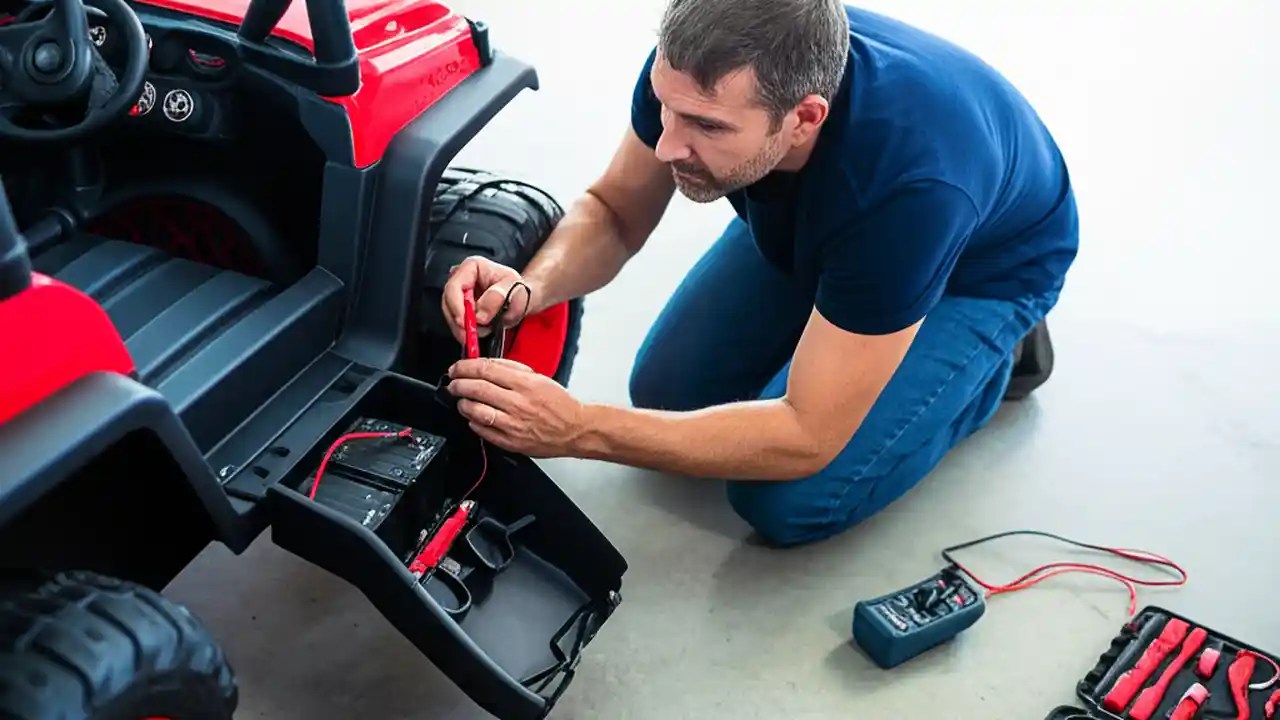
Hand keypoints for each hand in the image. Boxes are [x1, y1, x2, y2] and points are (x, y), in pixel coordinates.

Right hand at [441, 256, 533, 343]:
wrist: (521, 299)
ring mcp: (459, 294)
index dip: (456, 306)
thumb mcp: (514, 289)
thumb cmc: (518, 290)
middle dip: (459, 320)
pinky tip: (480, 331)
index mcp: (472, 266)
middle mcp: (461, 278)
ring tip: (484, 330)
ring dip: (464, 328)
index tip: (465, 322)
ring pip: (450, 314)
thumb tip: (479, 314)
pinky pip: (455, 322)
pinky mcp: (460, 308)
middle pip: (448, 302)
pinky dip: (466, 331)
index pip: (454, 286)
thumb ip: (497, 297)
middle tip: (472, 333)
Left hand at [446, 358, 585, 457]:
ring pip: (476, 411)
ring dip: (463, 404)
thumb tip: (487, 364)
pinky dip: (474, 422)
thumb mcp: (539, 377)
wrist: (574, 430)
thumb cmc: (558, 404)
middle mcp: (517, 403)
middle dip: (458, 384)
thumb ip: (512, 368)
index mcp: (525, 383)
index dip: (465, 367)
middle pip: (477, 389)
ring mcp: (513, 424)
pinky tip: (474, 417)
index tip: (457, 368)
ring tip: (462, 401)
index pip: (486, 370)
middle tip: (453, 383)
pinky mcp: (510, 442)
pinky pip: (483, 431)